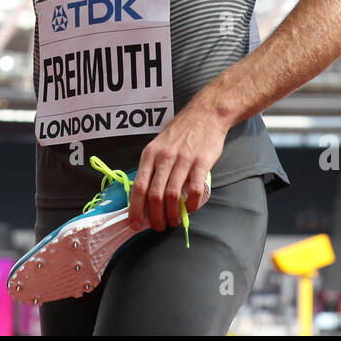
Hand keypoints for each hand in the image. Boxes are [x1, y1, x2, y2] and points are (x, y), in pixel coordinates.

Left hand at [127, 103, 227, 232]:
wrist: (206, 114)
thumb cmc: (181, 131)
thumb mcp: (158, 145)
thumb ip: (152, 166)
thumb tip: (145, 194)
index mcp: (150, 154)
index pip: (139, 186)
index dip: (136, 208)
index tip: (135, 223)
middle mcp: (164, 157)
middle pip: (155, 195)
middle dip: (155, 216)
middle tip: (158, 226)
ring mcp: (183, 160)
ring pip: (172, 195)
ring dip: (172, 214)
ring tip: (173, 221)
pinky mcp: (201, 162)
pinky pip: (193, 190)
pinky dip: (191, 204)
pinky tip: (191, 208)